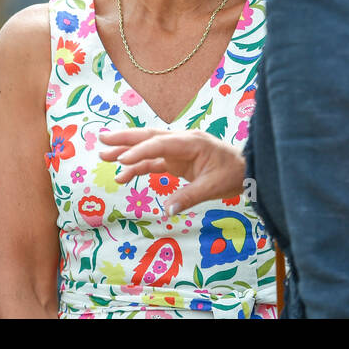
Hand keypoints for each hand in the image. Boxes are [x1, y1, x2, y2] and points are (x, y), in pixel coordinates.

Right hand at [97, 128, 245, 214]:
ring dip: (126, 151)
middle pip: (149, 137)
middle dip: (124, 138)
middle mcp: (182, 142)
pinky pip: (154, 162)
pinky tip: (123, 175)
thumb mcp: (214, 187)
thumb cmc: (233, 174)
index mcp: (191, 142)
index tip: (120, 160)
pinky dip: (138, 167)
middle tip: (101, 139)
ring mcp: (178, 150)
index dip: (139, 152)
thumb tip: (167, 210)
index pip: (160, 144)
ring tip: (104, 155)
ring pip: (148, 148)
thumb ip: (189, 196)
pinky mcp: (177, 161)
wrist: (247, 170)